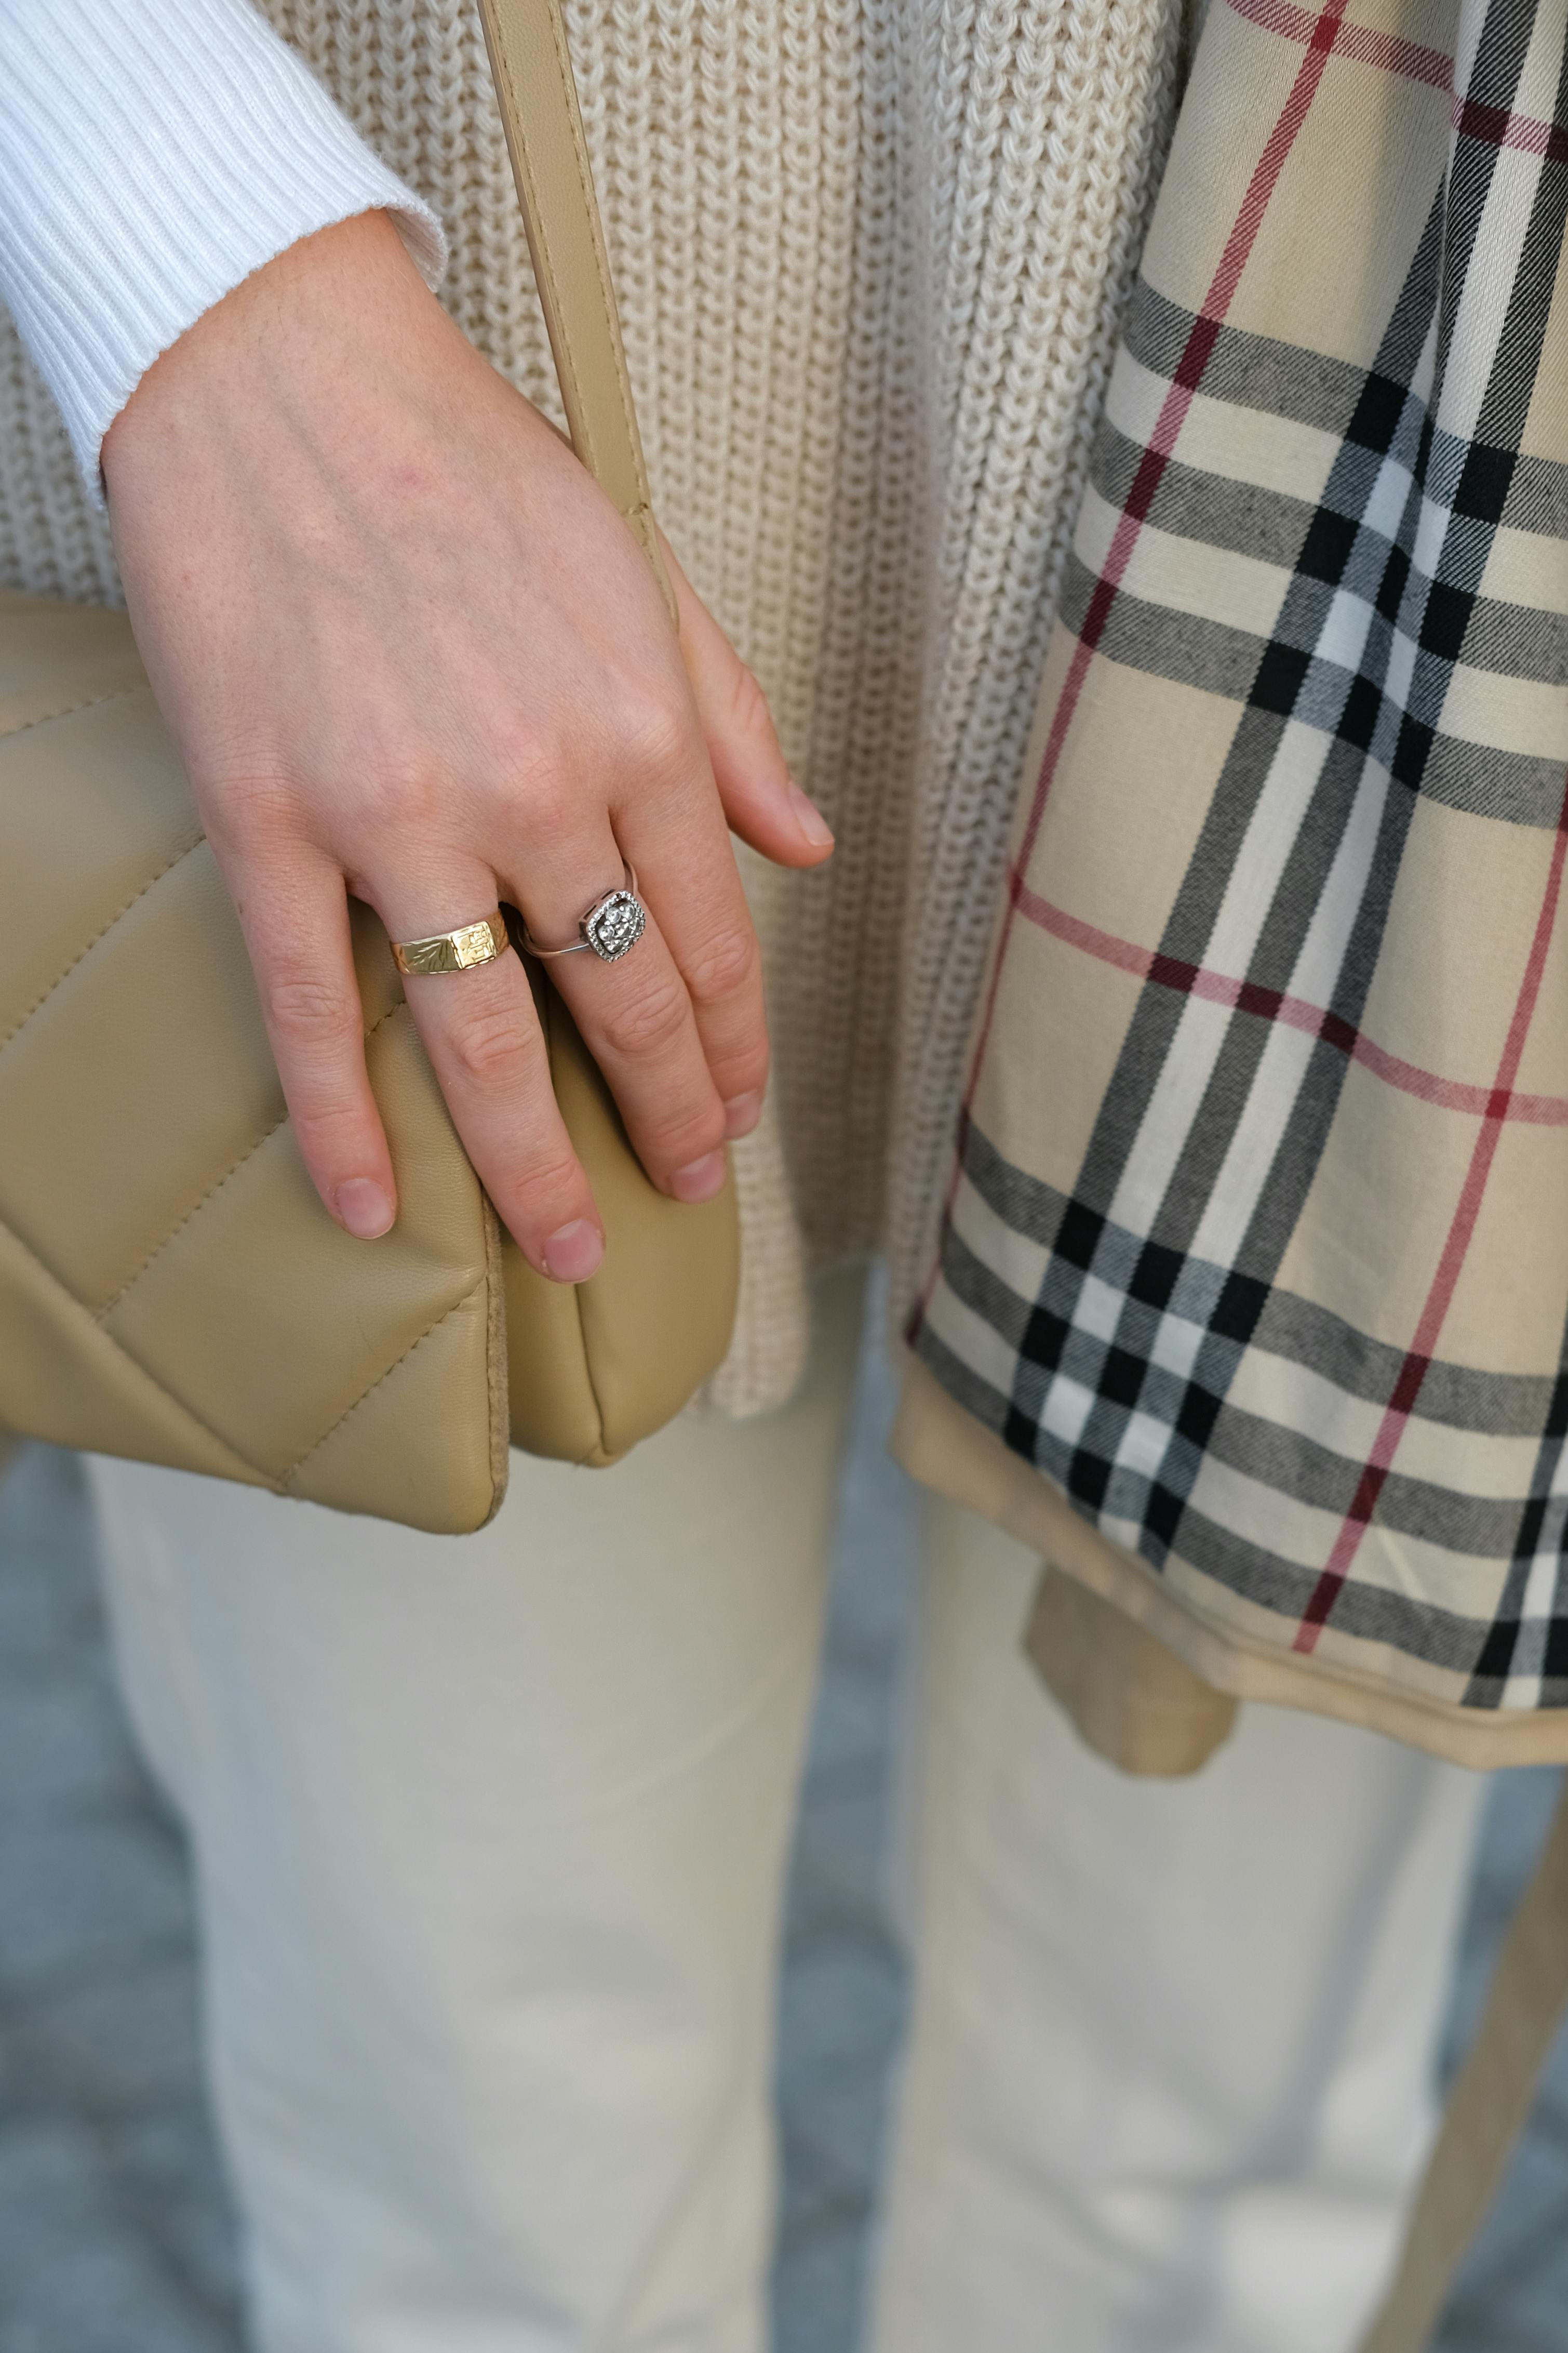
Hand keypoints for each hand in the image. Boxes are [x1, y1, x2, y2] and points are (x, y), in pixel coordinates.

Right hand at [102, 211, 831, 1281]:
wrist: (283, 372)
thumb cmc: (472, 468)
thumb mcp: (644, 574)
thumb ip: (733, 722)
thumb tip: (807, 845)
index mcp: (643, 726)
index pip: (713, 939)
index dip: (733, 1045)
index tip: (737, 1109)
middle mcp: (538, 786)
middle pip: (623, 1007)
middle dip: (668, 1118)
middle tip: (680, 1187)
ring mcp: (399, 815)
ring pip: (486, 1038)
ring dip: (536, 1165)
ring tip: (571, 1248)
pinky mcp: (271, 820)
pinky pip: (313, 1007)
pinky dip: (344, 1122)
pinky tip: (372, 1207)